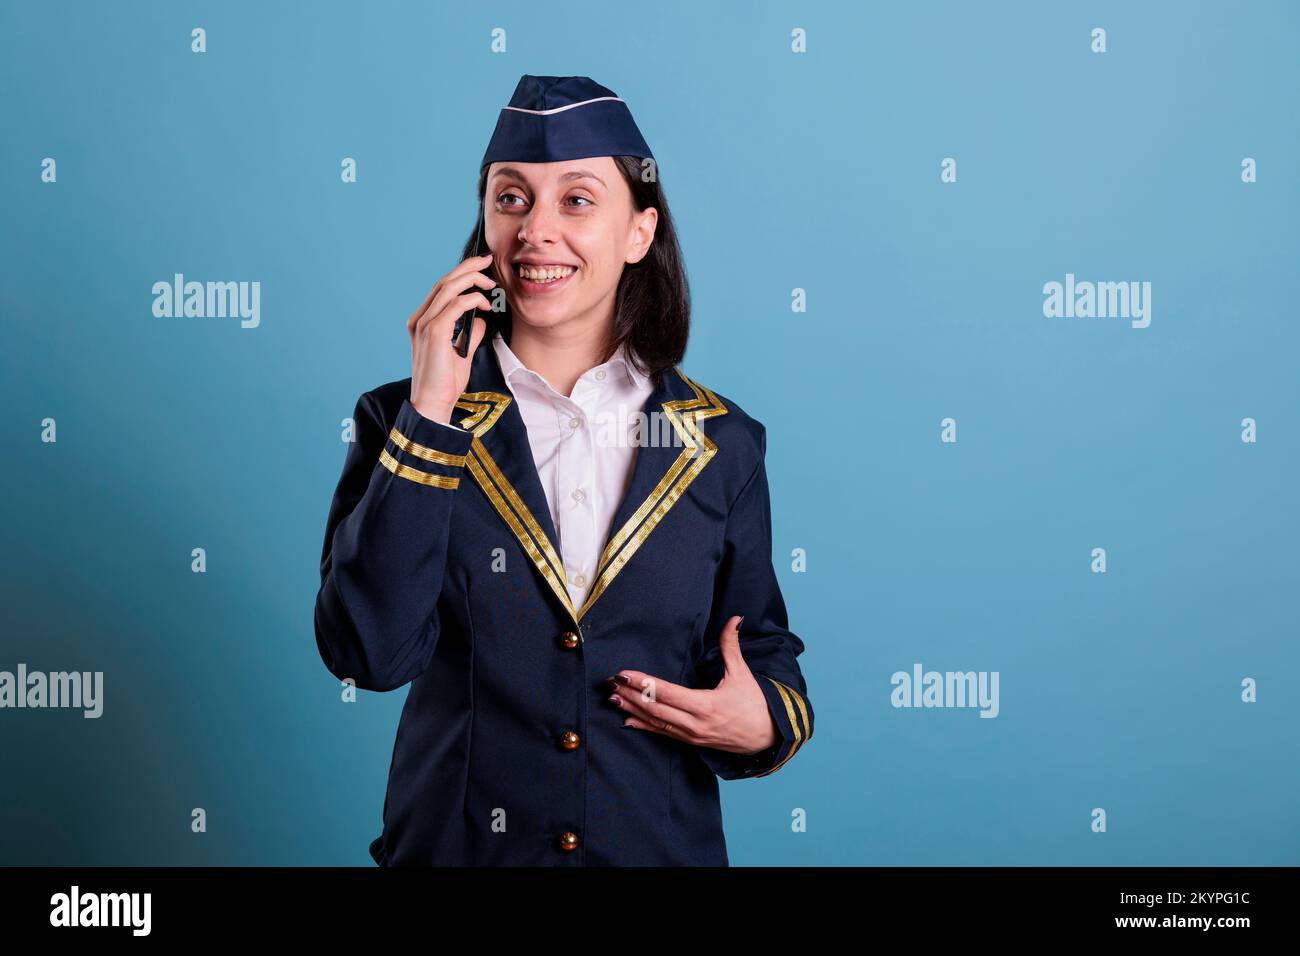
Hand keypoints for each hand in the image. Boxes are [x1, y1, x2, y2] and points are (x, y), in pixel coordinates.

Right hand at [408, 252, 495, 422]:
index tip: (481, 267)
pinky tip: (486, 305)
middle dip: (468, 267)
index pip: (441, 289)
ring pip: (448, 288)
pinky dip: (472, 299)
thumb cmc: (445, 382)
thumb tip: (479, 319)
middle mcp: (420, 319)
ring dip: (472, 280)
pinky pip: (455, 305)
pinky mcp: (434, 332)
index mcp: (422, 322)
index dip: (461, 274)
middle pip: (444, 281)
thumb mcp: (461, 353)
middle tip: (488, 260)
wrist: (433, 403)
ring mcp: (424, 324)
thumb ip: (468, 333)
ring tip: (491, 282)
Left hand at [605, 616, 777, 755]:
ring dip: (632, 710)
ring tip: (611, 699)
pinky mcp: (691, 742)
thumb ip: (731, 646)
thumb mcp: (742, 674)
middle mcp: (695, 723)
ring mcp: (691, 735)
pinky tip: (627, 720)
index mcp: (705, 705)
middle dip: (630, 695)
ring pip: (655, 722)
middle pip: (655, 709)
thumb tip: (734, 618)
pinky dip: (643, 727)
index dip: (643, 684)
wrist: (766, 738)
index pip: (666, 693)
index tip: (624, 674)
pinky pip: (662, 734)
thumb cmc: (754, 705)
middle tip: (609, 684)